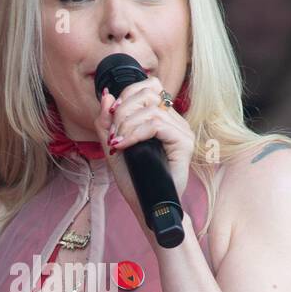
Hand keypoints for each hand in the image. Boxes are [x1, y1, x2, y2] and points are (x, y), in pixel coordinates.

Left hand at [95, 78, 193, 239]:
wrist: (146, 205)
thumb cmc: (134, 178)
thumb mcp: (112, 146)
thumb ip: (106, 122)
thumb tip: (106, 95)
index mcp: (162, 117)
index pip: (149, 87)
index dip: (127, 95)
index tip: (112, 116)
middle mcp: (175, 120)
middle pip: (149, 93)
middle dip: (123, 110)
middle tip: (113, 135)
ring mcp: (182, 131)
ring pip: (151, 110)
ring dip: (126, 124)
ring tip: (117, 143)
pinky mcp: (184, 143)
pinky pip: (157, 125)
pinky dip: (135, 133)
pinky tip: (124, 145)